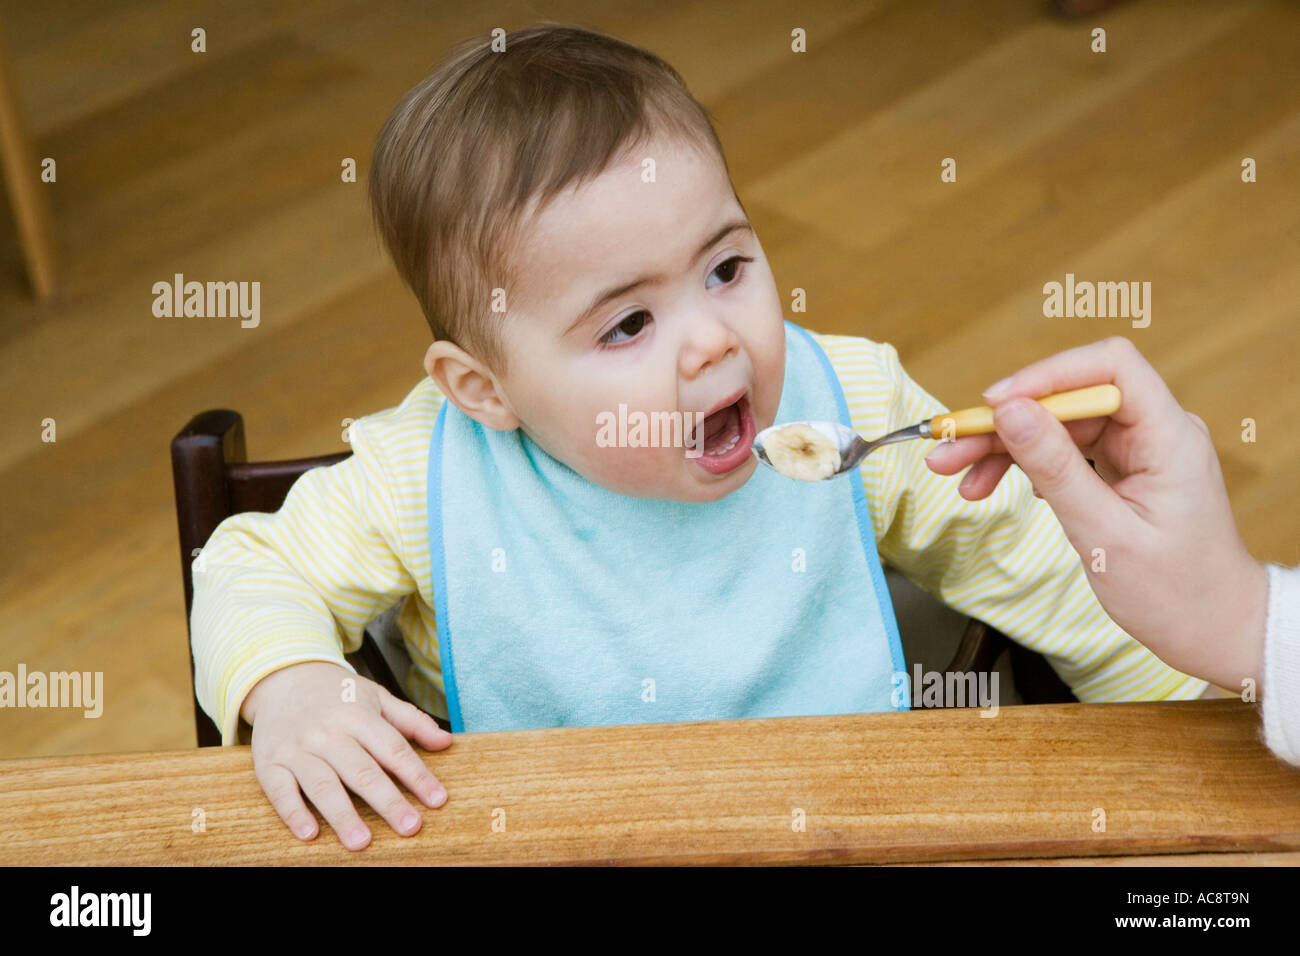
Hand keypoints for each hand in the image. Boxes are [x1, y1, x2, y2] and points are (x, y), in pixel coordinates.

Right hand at [241, 661, 452, 849]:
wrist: (283, 677)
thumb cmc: (338, 694)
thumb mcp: (377, 696)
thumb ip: (412, 720)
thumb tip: (446, 741)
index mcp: (358, 716)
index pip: (394, 749)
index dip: (417, 775)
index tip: (437, 800)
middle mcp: (328, 733)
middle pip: (362, 771)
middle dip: (387, 801)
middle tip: (410, 828)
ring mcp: (297, 748)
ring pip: (322, 784)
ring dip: (342, 815)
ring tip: (362, 842)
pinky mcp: (269, 763)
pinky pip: (280, 790)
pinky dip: (294, 812)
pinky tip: (310, 834)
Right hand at [923, 336, 1267, 692]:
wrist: (1214, 630)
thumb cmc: (1176, 594)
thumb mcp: (1104, 535)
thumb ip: (1055, 469)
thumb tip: (1010, 412)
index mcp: (1169, 438)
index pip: (1111, 367)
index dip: (1048, 375)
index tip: (995, 404)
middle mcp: (1156, 431)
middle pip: (1070, 398)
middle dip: (1006, 420)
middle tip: (949, 447)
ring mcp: (1138, 449)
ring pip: (1058, 424)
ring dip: (1004, 446)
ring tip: (957, 475)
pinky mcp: (1122, 468)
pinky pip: (1064, 450)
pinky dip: (1024, 465)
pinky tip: (991, 484)